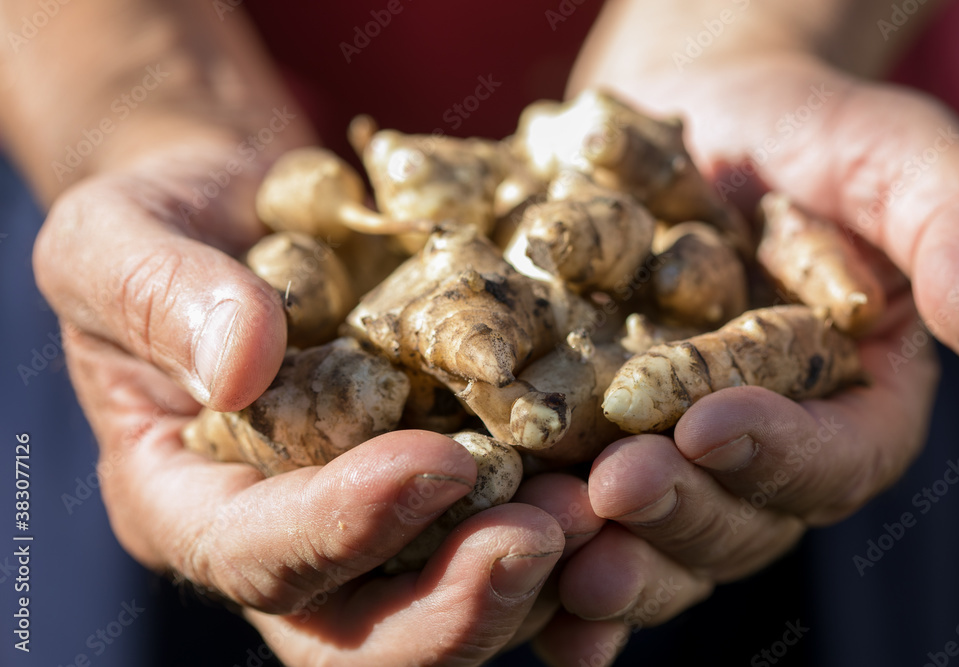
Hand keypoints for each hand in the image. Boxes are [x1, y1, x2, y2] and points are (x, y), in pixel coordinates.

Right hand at [35, 146, 571, 665]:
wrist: (246, 210)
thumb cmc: (162, 223)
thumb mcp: (119, 241)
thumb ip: (163, 298)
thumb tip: (242, 366)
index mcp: (187, 502)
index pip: (256, 556)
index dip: (343, 527)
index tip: (436, 463)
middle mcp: (283, 541)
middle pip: (363, 634)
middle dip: (456, 599)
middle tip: (547, 532)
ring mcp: (370, 523)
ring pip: (448, 608)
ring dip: (533, 583)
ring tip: (604, 512)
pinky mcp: (442, 488)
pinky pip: (505, 548)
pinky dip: (570, 552)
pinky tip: (631, 515)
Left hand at [535, 50, 958, 662]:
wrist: (698, 123)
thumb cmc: (808, 134)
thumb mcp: (894, 159)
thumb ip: (953, 230)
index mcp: (851, 407)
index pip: (832, 457)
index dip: (777, 453)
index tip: (709, 424)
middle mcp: (767, 456)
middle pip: (738, 524)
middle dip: (678, 513)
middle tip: (614, 491)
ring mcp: (680, 463)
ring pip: (658, 543)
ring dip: (608, 556)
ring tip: (550, 539)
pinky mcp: (604, 450)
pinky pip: (585, 523)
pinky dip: (556, 558)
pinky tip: (518, 574)